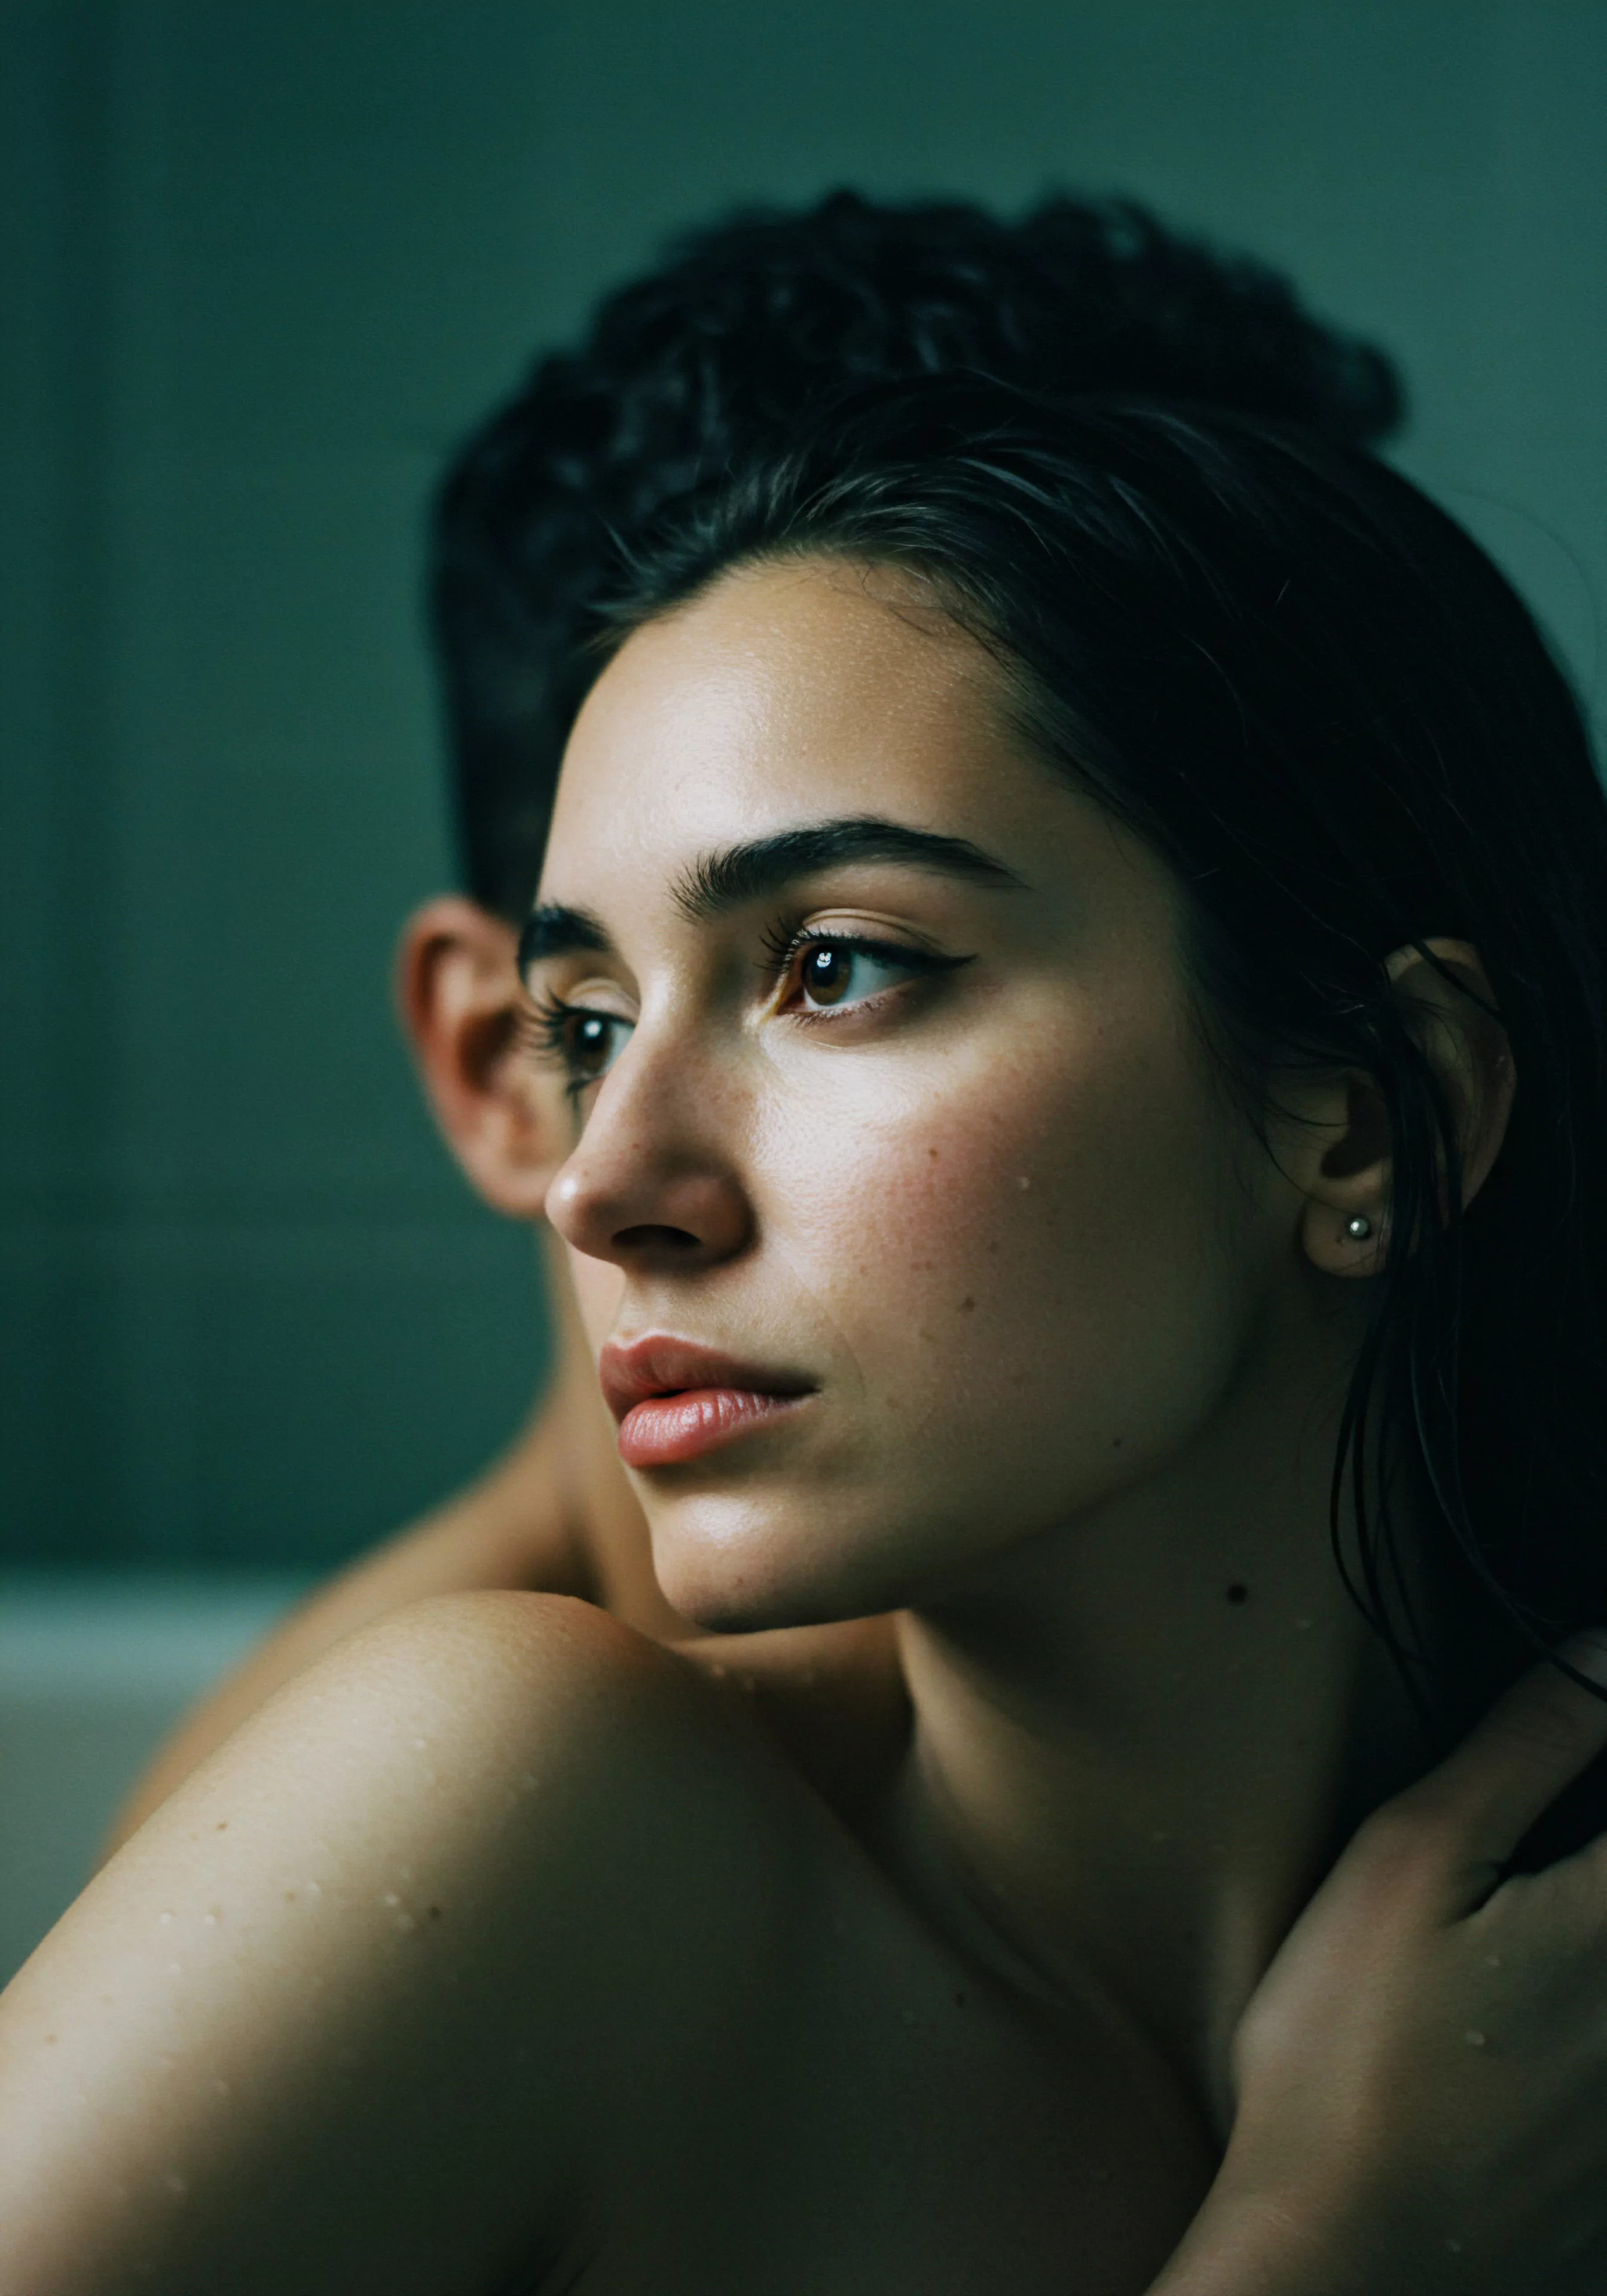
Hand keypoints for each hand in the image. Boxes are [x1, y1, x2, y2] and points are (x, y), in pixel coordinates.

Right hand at [1157, 1638, 1606, 2294]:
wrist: (1350, 2259)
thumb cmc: (1357, 2054)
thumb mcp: (1413, 1859)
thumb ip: (1529, 1743)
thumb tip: (1601, 1650)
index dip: (1605, 1742)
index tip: (1582, 1727)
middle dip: (1587, 1835)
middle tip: (1526, 1856)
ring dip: (1577, 1930)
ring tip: (1513, 1933)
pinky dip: (1583, 2026)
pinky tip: (1522, 2018)